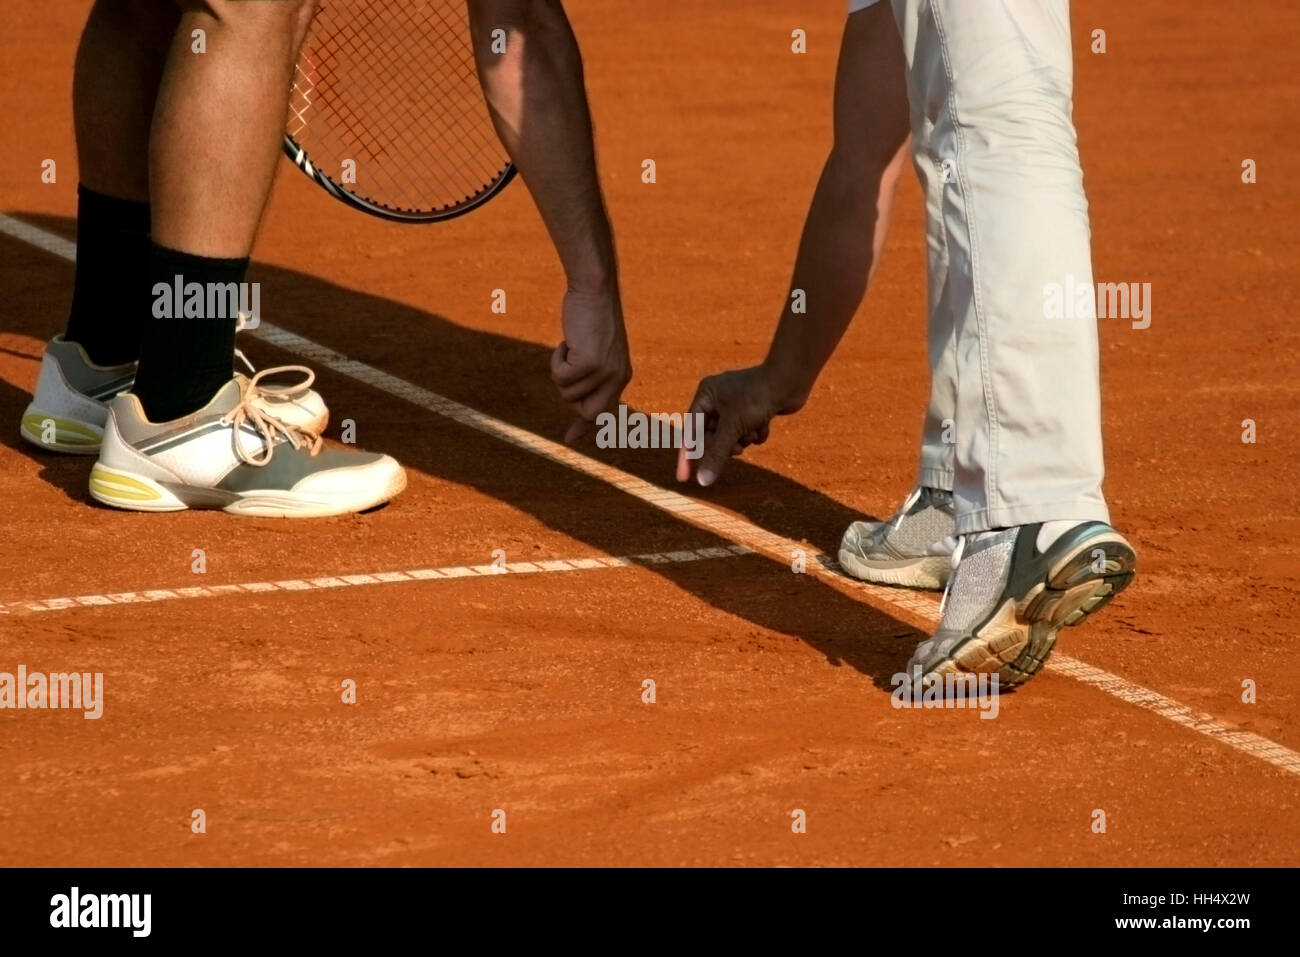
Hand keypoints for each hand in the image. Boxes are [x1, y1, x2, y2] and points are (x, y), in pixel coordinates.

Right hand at [551, 285, 632, 444]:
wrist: (595, 290)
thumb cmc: (591, 315)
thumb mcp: (595, 347)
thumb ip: (591, 372)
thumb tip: (573, 396)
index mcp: (621, 376)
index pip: (604, 412)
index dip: (584, 427)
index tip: (568, 440)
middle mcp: (617, 379)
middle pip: (587, 412)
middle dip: (570, 396)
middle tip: (567, 368)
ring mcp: (604, 373)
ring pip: (567, 392)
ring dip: (560, 369)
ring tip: (571, 345)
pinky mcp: (590, 365)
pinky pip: (560, 377)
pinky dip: (556, 360)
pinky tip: (567, 342)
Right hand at [676, 365, 805, 486]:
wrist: (790, 380)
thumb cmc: (756, 398)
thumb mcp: (732, 428)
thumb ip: (716, 455)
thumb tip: (703, 481)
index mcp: (706, 394)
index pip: (690, 431)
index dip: (687, 456)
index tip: (683, 478)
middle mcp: (718, 398)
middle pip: (711, 436)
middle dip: (725, 445)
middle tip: (737, 450)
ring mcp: (737, 403)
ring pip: (731, 436)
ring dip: (743, 439)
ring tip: (752, 432)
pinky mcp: (753, 409)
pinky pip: (746, 431)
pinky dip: (755, 433)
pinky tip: (765, 425)